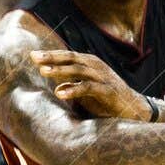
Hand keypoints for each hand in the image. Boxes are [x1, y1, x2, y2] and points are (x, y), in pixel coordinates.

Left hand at [34, 49, 150, 119]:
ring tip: (43, 72)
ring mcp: (102, 77)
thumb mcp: (86, 92)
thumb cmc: (107, 100)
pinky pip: (88, 88)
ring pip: (78, 70)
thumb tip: (57, 87)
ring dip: (60, 70)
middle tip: (34, 57)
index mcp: (89, 64)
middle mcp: (95, 66)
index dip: (50, 55)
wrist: (133, 109)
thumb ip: (73, 86)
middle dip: (52, 57)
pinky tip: (60, 93)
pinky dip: (74, 89)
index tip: (32, 55)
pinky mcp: (108, 91)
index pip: (67, 56)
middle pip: (71, 58)